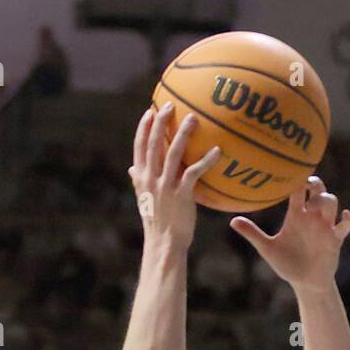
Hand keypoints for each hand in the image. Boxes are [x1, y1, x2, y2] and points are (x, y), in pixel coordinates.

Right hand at [128, 105, 220, 251]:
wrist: (164, 244)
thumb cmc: (157, 223)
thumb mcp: (144, 200)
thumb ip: (139, 181)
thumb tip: (132, 168)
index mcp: (141, 178)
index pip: (139, 147)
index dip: (143, 128)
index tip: (149, 111)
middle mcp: (151, 179)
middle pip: (154, 144)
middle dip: (160, 122)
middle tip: (170, 105)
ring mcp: (165, 186)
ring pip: (173, 153)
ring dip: (183, 134)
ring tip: (193, 119)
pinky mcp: (181, 195)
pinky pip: (194, 172)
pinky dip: (205, 160)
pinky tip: (217, 151)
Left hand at [229, 177, 349, 291]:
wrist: (305, 283)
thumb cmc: (287, 264)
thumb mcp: (268, 249)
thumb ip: (253, 233)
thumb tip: (232, 221)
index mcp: (296, 215)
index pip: (298, 190)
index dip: (297, 180)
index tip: (289, 174)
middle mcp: (312, 217)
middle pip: (318, 190)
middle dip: (316, 183)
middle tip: (308, 184)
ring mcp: (325, 226)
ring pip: (331, 202)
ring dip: (326, 200)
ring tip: (317, 207)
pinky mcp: (335, 239)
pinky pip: (345, 225)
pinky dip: (347, 219)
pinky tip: (343, 216)